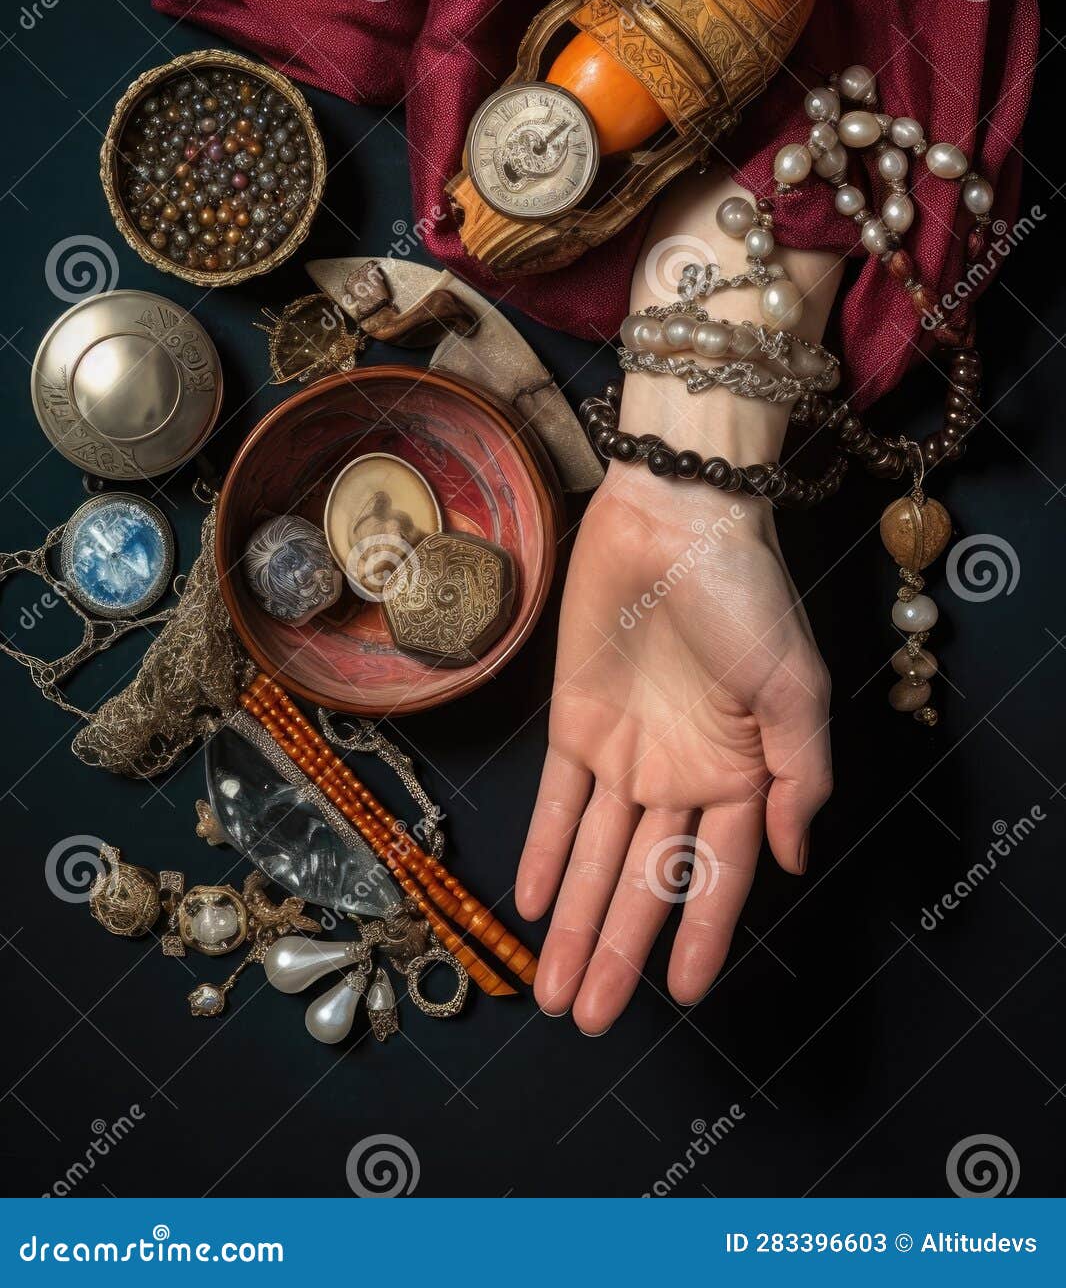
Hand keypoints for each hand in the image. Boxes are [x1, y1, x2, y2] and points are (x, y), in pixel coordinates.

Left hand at [515, 465, 831, 1032]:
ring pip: (597, 856)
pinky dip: (545, 851)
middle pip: (646, 881)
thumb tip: (789, 862)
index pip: (718, 877)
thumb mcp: (796, 688)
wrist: (674, 517)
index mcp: (744, 774)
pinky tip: (534, 904)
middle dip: (618, 952)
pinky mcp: (574, 720)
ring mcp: (626, 751)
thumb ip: (797, 780)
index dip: (699, 937)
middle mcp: (682, 774)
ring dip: (577, 922)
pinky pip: (557, 801)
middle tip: (590, 1019)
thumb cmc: (746, 595)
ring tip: (556, 989)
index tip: (680, 998)